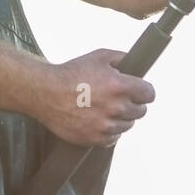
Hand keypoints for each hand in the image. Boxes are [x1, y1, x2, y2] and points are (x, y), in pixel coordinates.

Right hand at [35, 49, 155, 147]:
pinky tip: (97, 120)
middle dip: (133, 104)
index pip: (150, 94)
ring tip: (104, 109)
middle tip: (118, 99)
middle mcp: (116, 108)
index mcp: (120, 86)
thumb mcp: (99, 56)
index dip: (144, 91)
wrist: (45, 93)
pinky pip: (113, 138)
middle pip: (141, 111)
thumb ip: (123, 58)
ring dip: (120, 118)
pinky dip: (109, 131)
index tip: (138, 91)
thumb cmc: (72, 73)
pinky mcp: (95, 139)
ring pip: (127, 126)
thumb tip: (137, 64)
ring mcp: (106, 126)